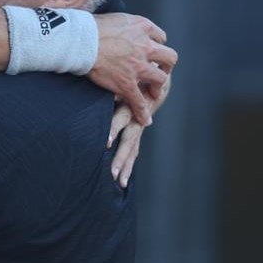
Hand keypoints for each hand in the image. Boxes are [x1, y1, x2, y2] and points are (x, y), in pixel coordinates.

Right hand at [89, 14, 176, 125]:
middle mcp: (145, 46)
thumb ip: (126, 24)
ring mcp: (138, 66)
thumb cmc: (91, 27)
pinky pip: (139, 100)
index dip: (157, 45)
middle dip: (166, 66)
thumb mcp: (117, 17)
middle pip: (169, 57)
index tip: (152, 50)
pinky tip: (146, 119)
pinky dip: (143, 112)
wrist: (81, 41)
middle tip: (160, 71)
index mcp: (143, 27)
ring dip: (158, 87)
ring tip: (154, 93)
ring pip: (160, 79)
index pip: (160, 37)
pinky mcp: (127, 83)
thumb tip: (123, 28)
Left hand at [104, 69, 169, 187]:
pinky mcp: (138, 134)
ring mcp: (139, 129)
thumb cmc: (139, 79)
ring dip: (126, 167)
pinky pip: (133, 152)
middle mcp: (137, 121)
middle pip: (129, 141)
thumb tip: (113, 94)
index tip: (105, 143)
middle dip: (121, 158)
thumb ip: (120, 89)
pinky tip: (122, 182)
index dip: (114, 130)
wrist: (157, 81)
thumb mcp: (130, 81)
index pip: (122, 119)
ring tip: (120, 183)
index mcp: (133, 106)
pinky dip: (128, 166)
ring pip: (133, 150)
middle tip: (112, 174)